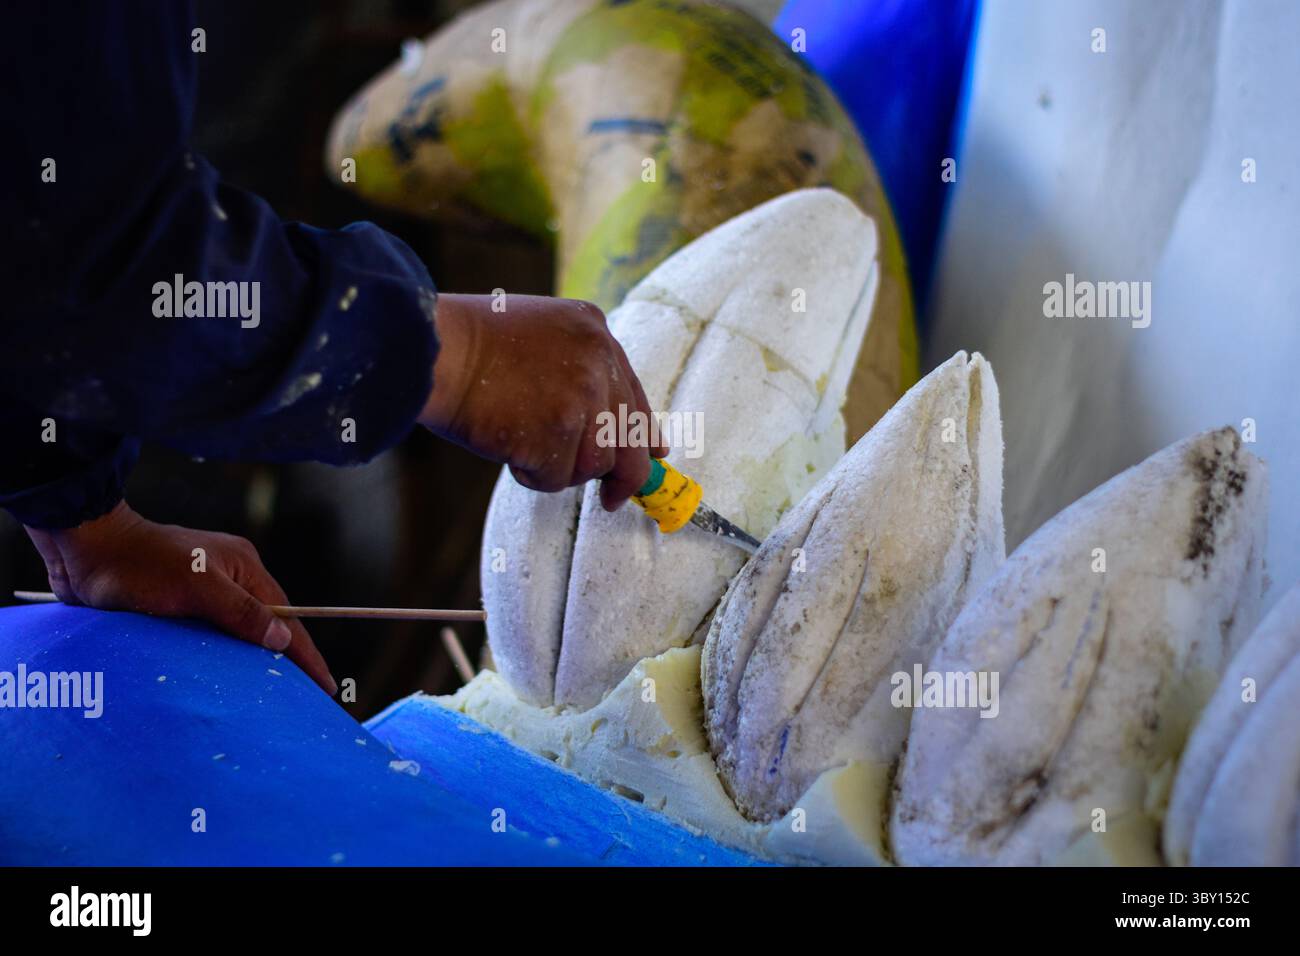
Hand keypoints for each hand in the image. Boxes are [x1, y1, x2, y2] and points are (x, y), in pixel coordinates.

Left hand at [25, 502, 335, 693]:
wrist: (85, 550)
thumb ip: (240, 612)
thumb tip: (282, 638)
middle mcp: (230, 579)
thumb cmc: (140, 565)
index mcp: (244, 568)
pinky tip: (224, 677)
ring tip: (270, 694)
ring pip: (238, 633)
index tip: (327, 686)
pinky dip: (221, 657)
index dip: (307, 654)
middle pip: (266, 626)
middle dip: (285, 659)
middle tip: (305, 696)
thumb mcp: (197, 587)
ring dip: (250, 660)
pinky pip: (211, 637)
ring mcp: (204, 592)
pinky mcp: (177, 606)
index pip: (287, 618)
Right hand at [420, 293, 668, 509]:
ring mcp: (582, 394)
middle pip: (630, 438)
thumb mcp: (539, 335)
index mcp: (594, 331)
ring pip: (595, 464)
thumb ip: (578, 370)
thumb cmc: (468, 345)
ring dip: (559, 468)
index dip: (644, 433)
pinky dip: (531, 474)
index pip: (634, 394)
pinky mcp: (559, 429)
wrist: (433, 348)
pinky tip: (508, 446)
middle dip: (623, 477)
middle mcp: (598, 360)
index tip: (652, 456)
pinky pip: (558, 477)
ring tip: (523, 443)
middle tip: (612, 499)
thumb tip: (611, 432)